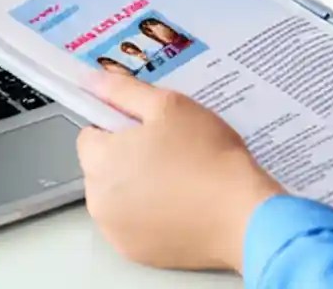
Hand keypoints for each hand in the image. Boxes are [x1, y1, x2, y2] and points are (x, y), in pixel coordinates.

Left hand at [76, 73, 281, 272]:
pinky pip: (131, 224)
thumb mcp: (169, 106)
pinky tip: (179, 206)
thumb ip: (124, 91)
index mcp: (100, 160)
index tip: (148, 129)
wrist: (243, 216)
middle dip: (125, 157)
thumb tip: (92, 80)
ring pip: (116, 196)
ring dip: (135, 187)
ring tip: (177, 179)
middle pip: (100, 167)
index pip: (89, 134)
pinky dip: (147, 215)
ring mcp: (115, 230)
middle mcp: (98, 200)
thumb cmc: (208, 157)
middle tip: (168, 151)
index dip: (118, 126)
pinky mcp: (135, 252)